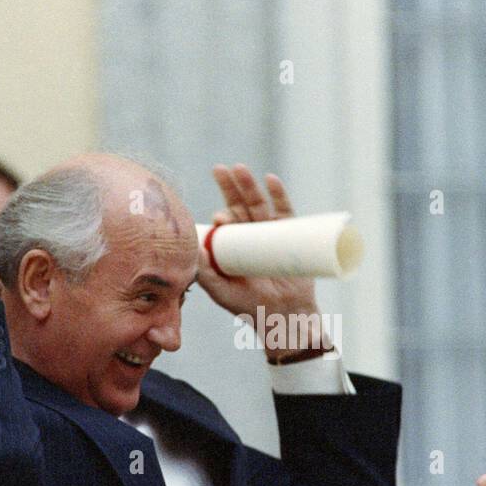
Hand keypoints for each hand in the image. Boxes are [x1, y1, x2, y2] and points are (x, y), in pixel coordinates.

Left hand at [202, 164, 325, 356]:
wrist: (283, 316)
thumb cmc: (249, 307)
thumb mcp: (221, 291)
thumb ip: (205, 273)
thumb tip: (193, 248)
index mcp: (234, 244)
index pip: (226, 222)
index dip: (222, 214)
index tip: (220, 217)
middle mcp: (251, 235)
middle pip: (240, 205)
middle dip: (230, 187)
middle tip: (220, 169)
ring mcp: (272, 233)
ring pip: (259, 203)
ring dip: (250, 185)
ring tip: (240, 168)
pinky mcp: (292, 234)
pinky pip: (286, 211)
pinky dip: (279, 195)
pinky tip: (271, 180)